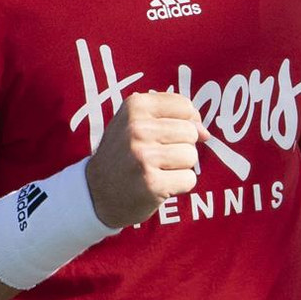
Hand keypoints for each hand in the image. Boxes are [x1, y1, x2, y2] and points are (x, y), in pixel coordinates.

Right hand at [84, 92, 212, 227]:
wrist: (95, 193)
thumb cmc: (123, 154)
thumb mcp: (138, 122)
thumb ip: (173, 117)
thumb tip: (205, 133)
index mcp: (135, 106)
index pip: (185, 106)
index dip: (185, 122)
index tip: (166, 135)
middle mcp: (137, 128)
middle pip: (191, 132)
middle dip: (181, 146)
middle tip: (156, 157)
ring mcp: (143, 157)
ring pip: (192, 156)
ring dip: (180, 167)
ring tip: (157, 170)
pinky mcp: (152, 184)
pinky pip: (189, 180)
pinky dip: (178, 186)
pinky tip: (158, 185)